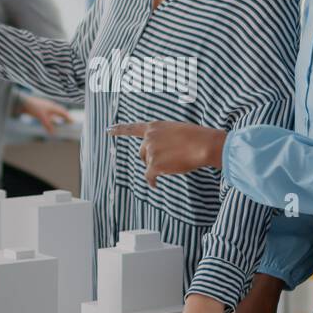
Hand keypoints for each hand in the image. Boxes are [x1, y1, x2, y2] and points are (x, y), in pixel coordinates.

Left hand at [17, 96, 71, 134]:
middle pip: (60, 113)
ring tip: (61, 125)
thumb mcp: (42, 117)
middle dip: (65, 118)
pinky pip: (48, 116)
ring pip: (54, 115)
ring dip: (57, 120)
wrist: (22, 102)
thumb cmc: (34, 106)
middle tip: (69, 123)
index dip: (68, 118)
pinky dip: (51, 121)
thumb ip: (48, 125)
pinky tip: (50, 124)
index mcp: (53, 107)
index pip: (64, 112)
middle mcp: (50, 107)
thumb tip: (53, 133)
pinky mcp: (40, 111)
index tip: (73, 122)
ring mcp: (45, 109)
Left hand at [107, 121, 226, 187]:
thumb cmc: (196, 137)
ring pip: (148, 165)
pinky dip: (152, 181)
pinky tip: (155, 185)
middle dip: (150, 159)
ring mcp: (150, 151)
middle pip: (141, 153)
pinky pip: (149, 177)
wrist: (204, 144)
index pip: (132, 128)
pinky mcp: (154, 165)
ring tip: (174, 164)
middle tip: (165, 162)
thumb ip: (163, 138)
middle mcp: (148, 138)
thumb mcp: (176, 130)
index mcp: (154, 127)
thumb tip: (160, 153)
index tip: (108, 130)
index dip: (119, 130)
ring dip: (158, 168)